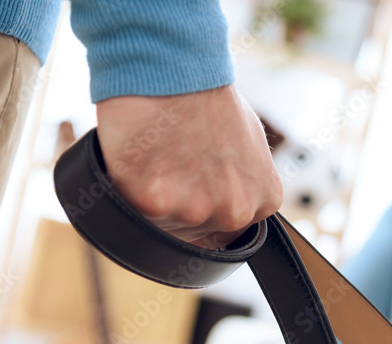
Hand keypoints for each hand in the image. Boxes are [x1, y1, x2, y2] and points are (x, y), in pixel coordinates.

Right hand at [95, 85, 281, 248]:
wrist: (174, 65)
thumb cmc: (208, 96)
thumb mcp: (251, 146)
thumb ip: (246, 184)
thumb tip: (235, 207)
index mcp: (263, 201)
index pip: (226, 231)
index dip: (201, 206)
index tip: (192, 180)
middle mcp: (234, 212)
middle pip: (192, 231)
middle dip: (177, 202)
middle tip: (172, 161)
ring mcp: (194, 210)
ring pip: (160, 223)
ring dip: (152, 195)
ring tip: (159, 153)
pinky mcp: (153, 202)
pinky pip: (131, 207)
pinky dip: (128, 184)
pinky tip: (142, 153)